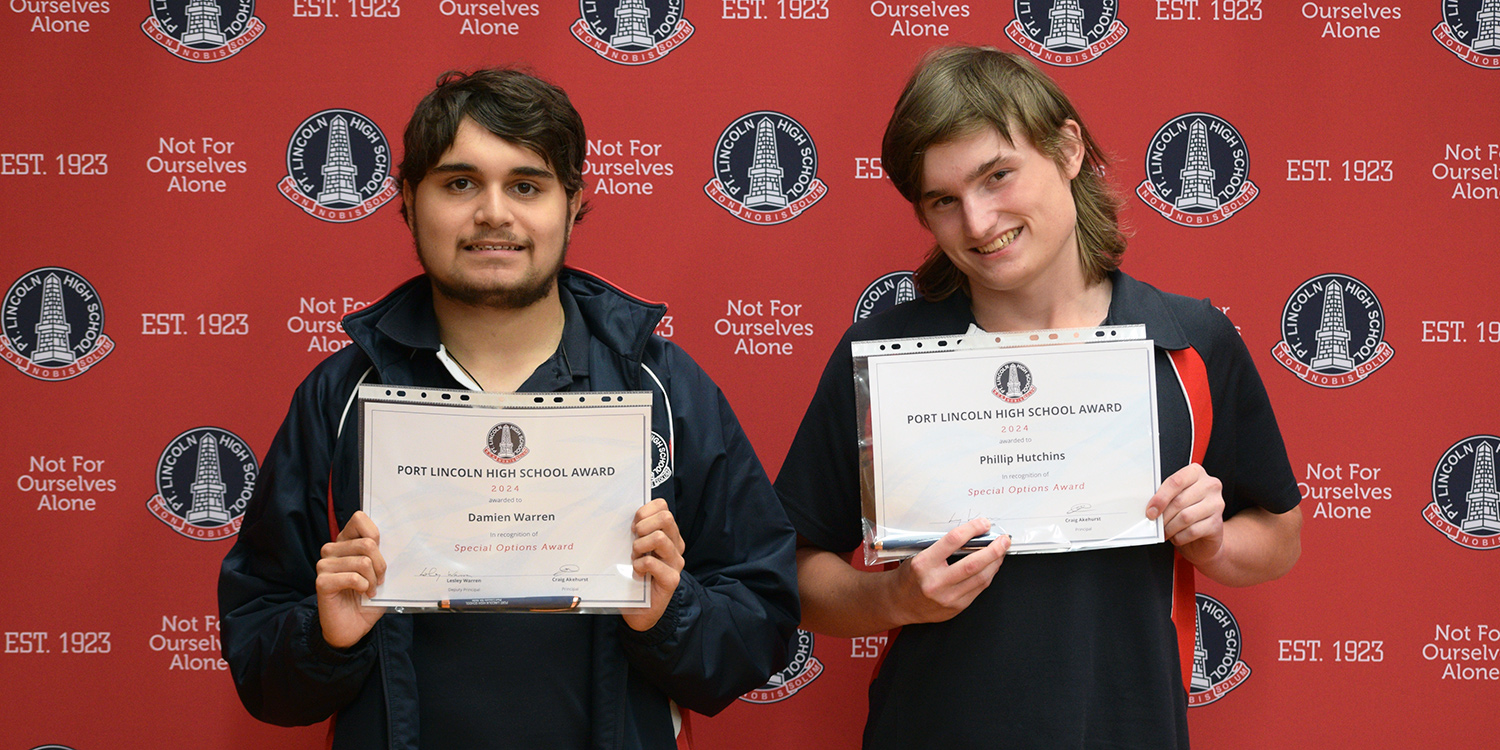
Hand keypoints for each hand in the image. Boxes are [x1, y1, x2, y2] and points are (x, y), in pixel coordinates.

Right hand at [315, 511, 386, 649]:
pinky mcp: (322, 582)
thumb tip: (398, 539)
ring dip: (373, 580)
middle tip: (379, 579)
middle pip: (367, 543)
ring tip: (369, 590)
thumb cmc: (367, 598)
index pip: (359, 519)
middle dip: (381, 565)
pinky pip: (353, 577)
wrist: (352, 627)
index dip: (375, 534)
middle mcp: (332, 549)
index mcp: (346, 542)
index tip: (381, 554)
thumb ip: (382, 553)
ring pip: (363, 562)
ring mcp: (324, 565)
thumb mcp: (379, 572)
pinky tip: (361, 595)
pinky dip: (364, 588)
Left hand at [622, 498, 685, 631]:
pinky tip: (636, 572)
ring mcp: (676, 562)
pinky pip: (652, 562)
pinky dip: (639, 565)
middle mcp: (676, 546)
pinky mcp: (671, 579)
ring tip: (634, 557)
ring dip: (640, 546)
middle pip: (666, 518)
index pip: (662, 507)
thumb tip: (623, 516)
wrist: (641, 611)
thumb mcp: (635, 549)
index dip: (645, 511)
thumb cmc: (635, 577)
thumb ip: (636, 533)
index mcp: (669, 534)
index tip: (633, 526)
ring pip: (660, 538)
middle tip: (634, 539)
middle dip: (643, 525)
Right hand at [893, 517, 1009, 624]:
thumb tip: (972, 536)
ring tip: (1001, 551)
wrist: (899, 603)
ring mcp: (947, 597)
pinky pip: (979, 589)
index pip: (952, 541)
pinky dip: (989, 575)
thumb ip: (942, 547)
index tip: (983, 524)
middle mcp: (935, 582)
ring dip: (995, 562)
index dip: (972, 529)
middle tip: (1003, 539)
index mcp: (923, 564)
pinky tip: (992, 566)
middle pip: (972, 564)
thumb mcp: (918, 556)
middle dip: (993, 549)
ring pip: (980, 578)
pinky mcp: (956, 607)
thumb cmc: (910, 577)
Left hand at [1145, 463, 1225, 566]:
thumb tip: (1150, 507)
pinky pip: (1192, 531)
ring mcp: (1216, 504)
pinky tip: (1176, 536)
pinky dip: (1179, 536)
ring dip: (1170, 527)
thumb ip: (1165, 497)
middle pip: (1179, 501)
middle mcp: (1209, 486)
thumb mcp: (1175, 498)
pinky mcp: (1217, 523)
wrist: (1203, 535)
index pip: (1176, 481)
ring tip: (1164, 531)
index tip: (1150, 511)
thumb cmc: (1186, 510)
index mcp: (1196, 473)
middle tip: (1155, 523)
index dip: (1160, 498)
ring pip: (1185, 517)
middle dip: (1163, 515)